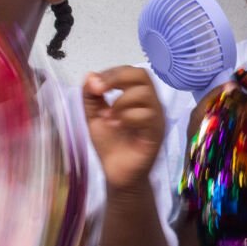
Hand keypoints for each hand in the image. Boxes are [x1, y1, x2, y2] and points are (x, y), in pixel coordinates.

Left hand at [84, 67, 165, 192]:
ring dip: (119, 102)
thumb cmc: (111, 143)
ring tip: (108, 117)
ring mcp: (156, 118)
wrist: (117, 173)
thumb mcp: (94, 116)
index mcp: (137, 97)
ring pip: (144, 94)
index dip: (112, 72)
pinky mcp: (156, 133)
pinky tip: (116, 127)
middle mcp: (150, 104)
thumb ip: (91, 96)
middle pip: (142, 75)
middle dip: (116, 79)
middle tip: (99, 91)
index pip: (131, 72)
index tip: (93, 83)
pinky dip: (127, 118)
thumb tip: (89, 75)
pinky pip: (147, 116)